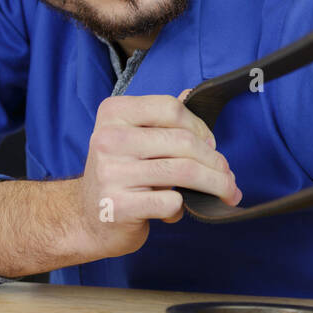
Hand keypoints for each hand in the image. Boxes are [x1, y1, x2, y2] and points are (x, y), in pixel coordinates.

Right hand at [74, 91, 240, 260]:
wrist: (84, 218)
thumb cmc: (119, 174)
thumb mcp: (134, 138)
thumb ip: (161, 119)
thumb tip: (192, 93)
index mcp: (113, 113)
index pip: (172, 109)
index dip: (201, 127)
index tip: (212, 144)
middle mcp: (108, 139)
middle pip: (184, 142)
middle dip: (216, 162)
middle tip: (228, 175)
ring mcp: (111, 173)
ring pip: (184, 172)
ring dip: (215, 184)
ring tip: (226, 192)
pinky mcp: (117, 207)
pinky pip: (171, 202)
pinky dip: (181, 208)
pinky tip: (174, 211)